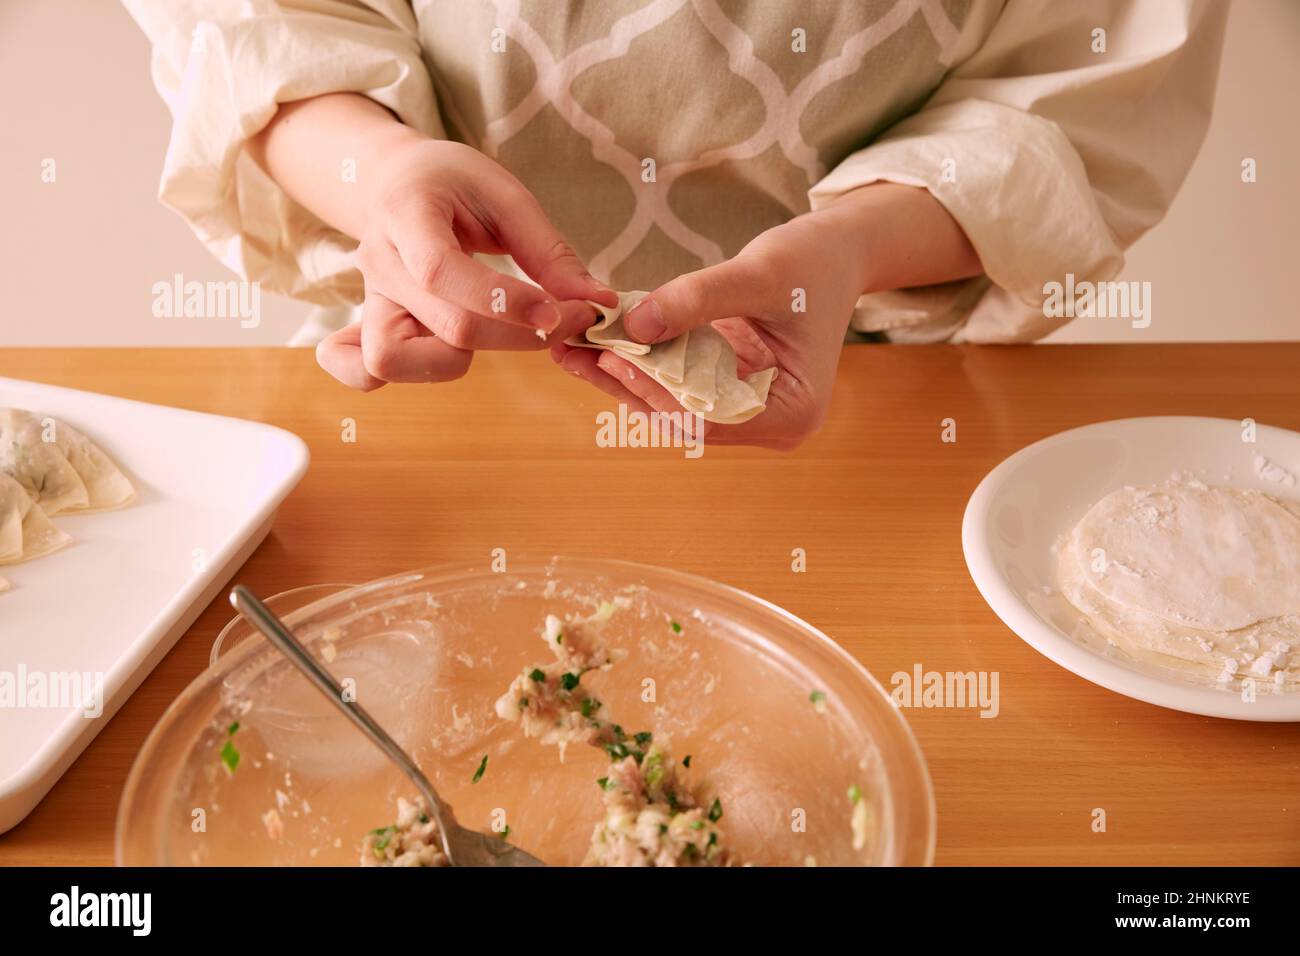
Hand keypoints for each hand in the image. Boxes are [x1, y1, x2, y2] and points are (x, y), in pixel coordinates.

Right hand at [317, 135, 615, 389]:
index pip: (442, 272)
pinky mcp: (369, 325)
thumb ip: (549, 252)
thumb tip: (597, 303)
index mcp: (406, 214)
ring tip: (495, 333)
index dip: (505, 302)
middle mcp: (379, 262)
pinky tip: (442, 358)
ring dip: (456, 362)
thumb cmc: (453, 184)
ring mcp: (369, 299)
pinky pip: (362, 370)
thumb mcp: (506, 195)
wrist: (394, 180)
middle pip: (445, 326)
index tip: (563, 311)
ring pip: (392, 359)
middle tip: (568, 321)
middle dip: (517, 336)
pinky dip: (396, 378)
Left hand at [550, 205, 867, 449]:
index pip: (709, 418)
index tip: (612, 356)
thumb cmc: (811, 262)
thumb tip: (634, 324)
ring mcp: (744, 411)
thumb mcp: (759, 274)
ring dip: (620, 374)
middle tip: (570, 350)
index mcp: (791, 412)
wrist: (834, 254)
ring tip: (568, 345)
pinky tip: (593, 341)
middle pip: (682, 416)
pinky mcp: (724, 390)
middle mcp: (767, 424)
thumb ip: (698, 299)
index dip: (657, 390)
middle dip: (626, 383)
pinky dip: (637, 362)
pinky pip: (673, 384)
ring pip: (670, 404)